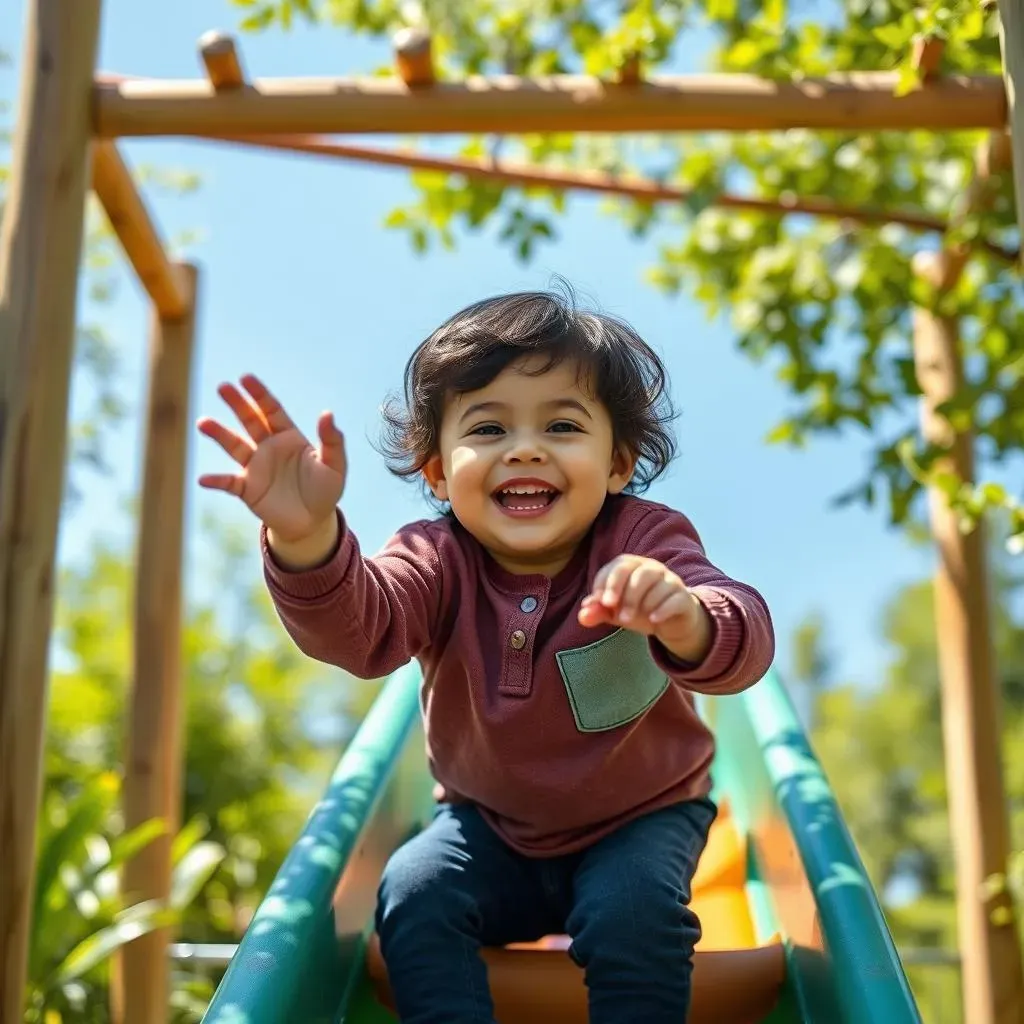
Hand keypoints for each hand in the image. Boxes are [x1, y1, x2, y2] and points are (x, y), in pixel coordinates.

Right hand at [196, 374, 345, 543]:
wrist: (312, 523)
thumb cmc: (325, 490)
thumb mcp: (335, 465)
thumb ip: (332, 441)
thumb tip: (327, 414)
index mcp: (288, 437)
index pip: (271, 410)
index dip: (260, 394)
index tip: (246, 378)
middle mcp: (268, 447)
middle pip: (250, 420)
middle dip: (237, 404)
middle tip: (223, 386)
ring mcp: (255, 467)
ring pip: (234, 446)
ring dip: (220, 434)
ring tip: (204, 422)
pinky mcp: (248, 489)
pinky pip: (229, 483)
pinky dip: (216, 481)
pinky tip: (203, 479)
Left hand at [578, 554, 711, 662]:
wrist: (670, 623)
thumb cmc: (638, 610)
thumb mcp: (615, 612)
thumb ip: (598, 611)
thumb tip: (582, 615)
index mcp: (633, 566)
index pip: (617, 567)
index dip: (606, 583)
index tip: (599, 603)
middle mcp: (652, 568)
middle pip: (637, 572)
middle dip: (623, 591)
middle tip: (613, 611)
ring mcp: (670, 581)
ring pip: (656, 584)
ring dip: (639, 603)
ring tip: (628, 621)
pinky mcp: (684, 597)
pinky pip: (674, 598)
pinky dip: (662, 609)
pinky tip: (653, 619)